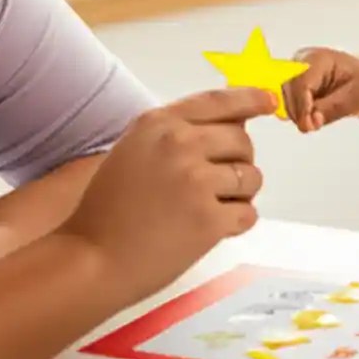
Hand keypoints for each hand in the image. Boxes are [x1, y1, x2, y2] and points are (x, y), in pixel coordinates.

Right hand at [57, 87, 276, 302]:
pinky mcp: (208, 220)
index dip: (250, 98)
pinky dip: (238, 222)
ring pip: (252, 176)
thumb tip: (236, 118)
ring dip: (242, 193)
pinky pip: (248, 214)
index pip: (219, 101)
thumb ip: (179, 132)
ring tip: (212, 207)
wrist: (90, 260)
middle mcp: (179, 145)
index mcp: (159, 124)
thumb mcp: (134, 151)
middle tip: (219, 183)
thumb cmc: (108, 211)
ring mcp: (195, 181)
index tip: (268, 101)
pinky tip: (213, 228)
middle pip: (242, 140)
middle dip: (239, 160)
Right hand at [282, 48, 358, 132]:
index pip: (300, 83)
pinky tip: (311, 118)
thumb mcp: (355, 98)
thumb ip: (331, 109)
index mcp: (318, 58)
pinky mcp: (292, 83)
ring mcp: (294, 71)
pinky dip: (297, 114)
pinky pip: (286, 103)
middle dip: (298, 113)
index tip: (310, 125)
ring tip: (316, 122)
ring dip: (297, 115)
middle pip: (287, 91)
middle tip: (314, 127)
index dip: (302, 107)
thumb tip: (309, 121)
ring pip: (283, 98)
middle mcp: (301, 60)